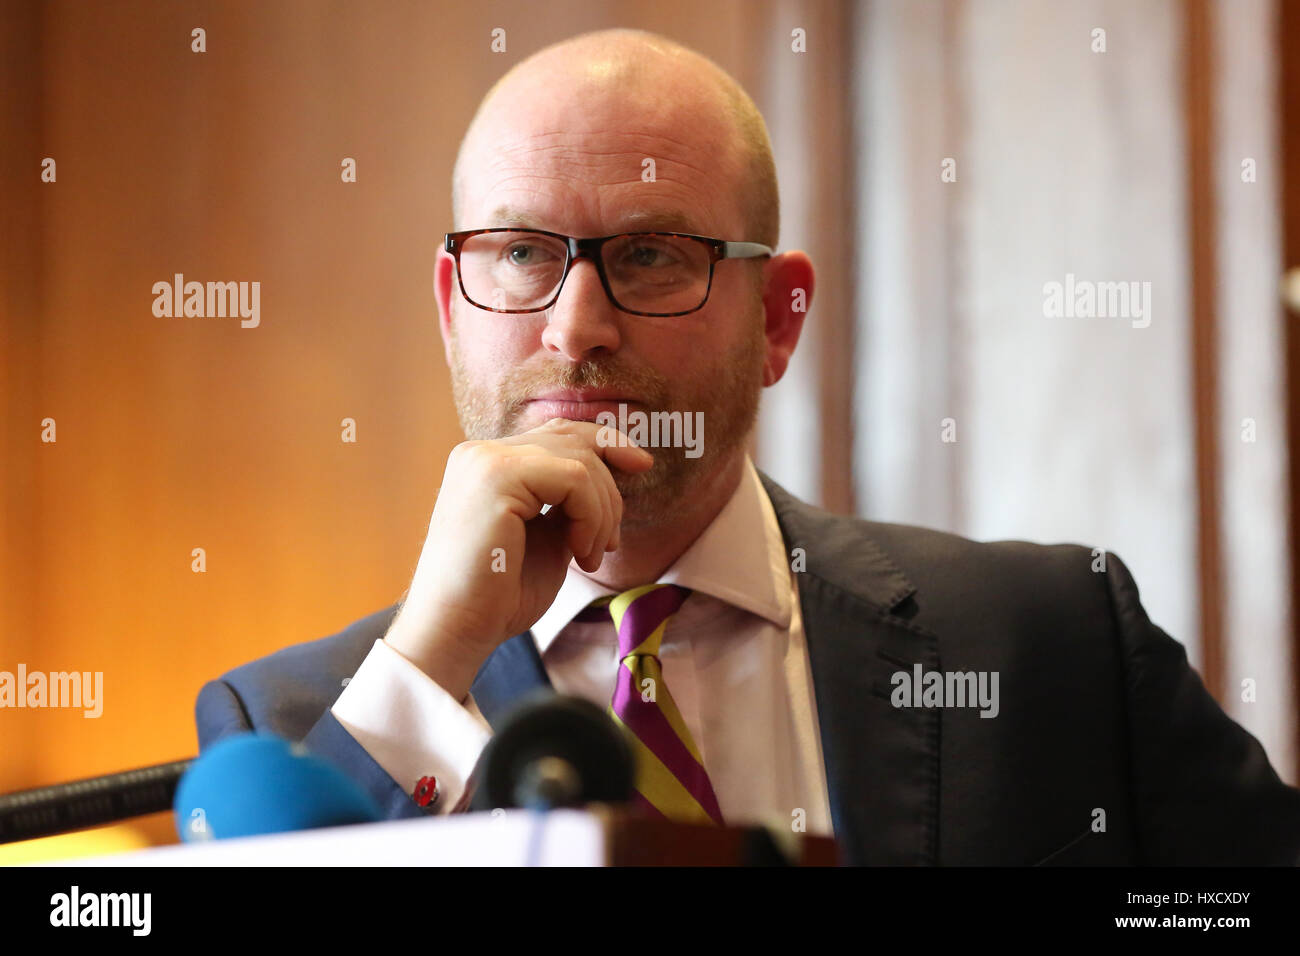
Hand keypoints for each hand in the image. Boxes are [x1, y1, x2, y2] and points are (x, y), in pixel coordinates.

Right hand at [383, 418, 652, 699]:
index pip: (560, 432)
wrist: (458, 630)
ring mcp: (487, 460)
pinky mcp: (498, 476)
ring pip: (581, 460)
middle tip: (608, 545)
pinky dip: (592, 517)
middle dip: (609, 493)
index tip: (642, 465)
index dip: (606, 443)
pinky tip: (579, 555)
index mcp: (489, 463)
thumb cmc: (499, 596)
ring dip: (602, 513)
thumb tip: (611, 481)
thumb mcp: (547, 538)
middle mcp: (483, 452)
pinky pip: (576, 479)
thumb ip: (569, 505)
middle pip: (576, 441)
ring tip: (589, 556)